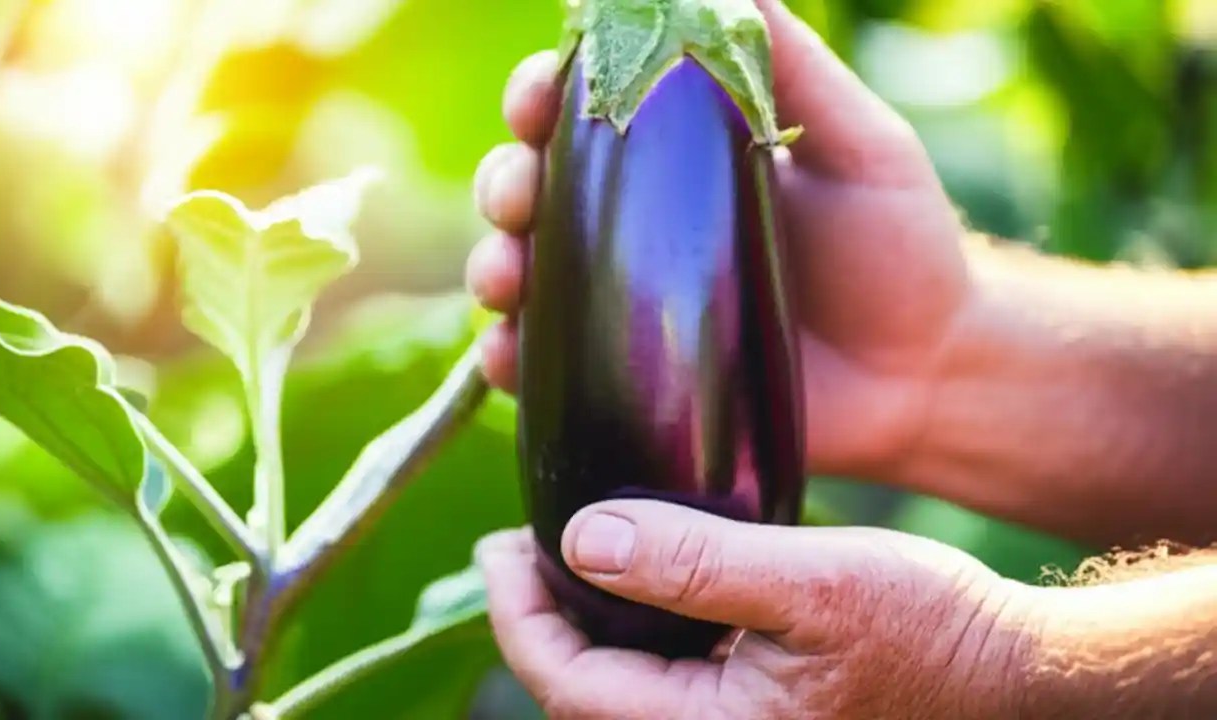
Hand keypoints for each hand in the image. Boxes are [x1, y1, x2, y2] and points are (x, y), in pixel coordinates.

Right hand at [466, 0, 972, 478]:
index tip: (538, 96)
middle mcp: (638, 230)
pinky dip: (507, 361)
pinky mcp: (630, 386)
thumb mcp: (863, 147)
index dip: (542, 96)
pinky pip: (546, 373)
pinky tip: (507, 356)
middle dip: (503, 182)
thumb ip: (794, 68)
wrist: (928, 380)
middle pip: (532, 192)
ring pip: (524, 278)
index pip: (584, 114)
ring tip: (504, 280)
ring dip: (491, 268)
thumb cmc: (902, 252)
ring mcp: (626, 311)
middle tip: (517, 197)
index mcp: (678, 161)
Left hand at [476, 500, 1035, 719]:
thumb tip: (583, 540)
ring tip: (560, 553)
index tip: (497, 544)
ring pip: (620, 687)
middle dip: (536, 619)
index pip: (570, 686)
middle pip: (582, 692)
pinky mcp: (755, 714)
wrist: (1018, 678)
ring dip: (582, 623)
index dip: (517, 615)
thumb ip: (695, 566)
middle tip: (514, 543)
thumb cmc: (933, 635)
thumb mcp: (814, 584)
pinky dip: (634, 630)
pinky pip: (665, 681)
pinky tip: (636, 580)